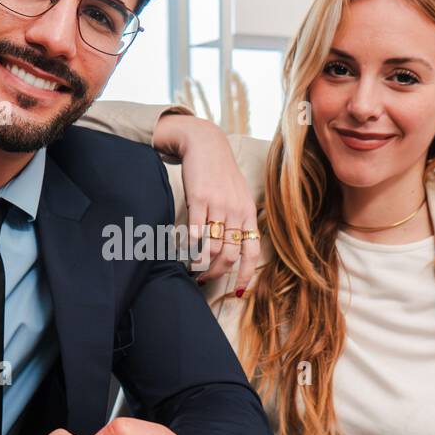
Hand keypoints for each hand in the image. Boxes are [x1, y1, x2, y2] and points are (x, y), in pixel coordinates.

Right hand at [153, 112, 259, 293]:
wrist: (206, 144)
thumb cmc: (220, 174)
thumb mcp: (239, 196)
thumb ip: (240, 220)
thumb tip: (236, 249)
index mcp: (248, 214)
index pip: (251, 252)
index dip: (244, 274)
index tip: (236, 290)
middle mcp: (236, 211)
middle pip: (228, 255)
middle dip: (216, 273)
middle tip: (204, 278)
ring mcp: (218, 205)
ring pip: (211, 247)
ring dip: (200, 263)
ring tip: (192, 266)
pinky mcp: (199, 199)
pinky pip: (195, 231)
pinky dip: (189, 246)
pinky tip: (184, 249)